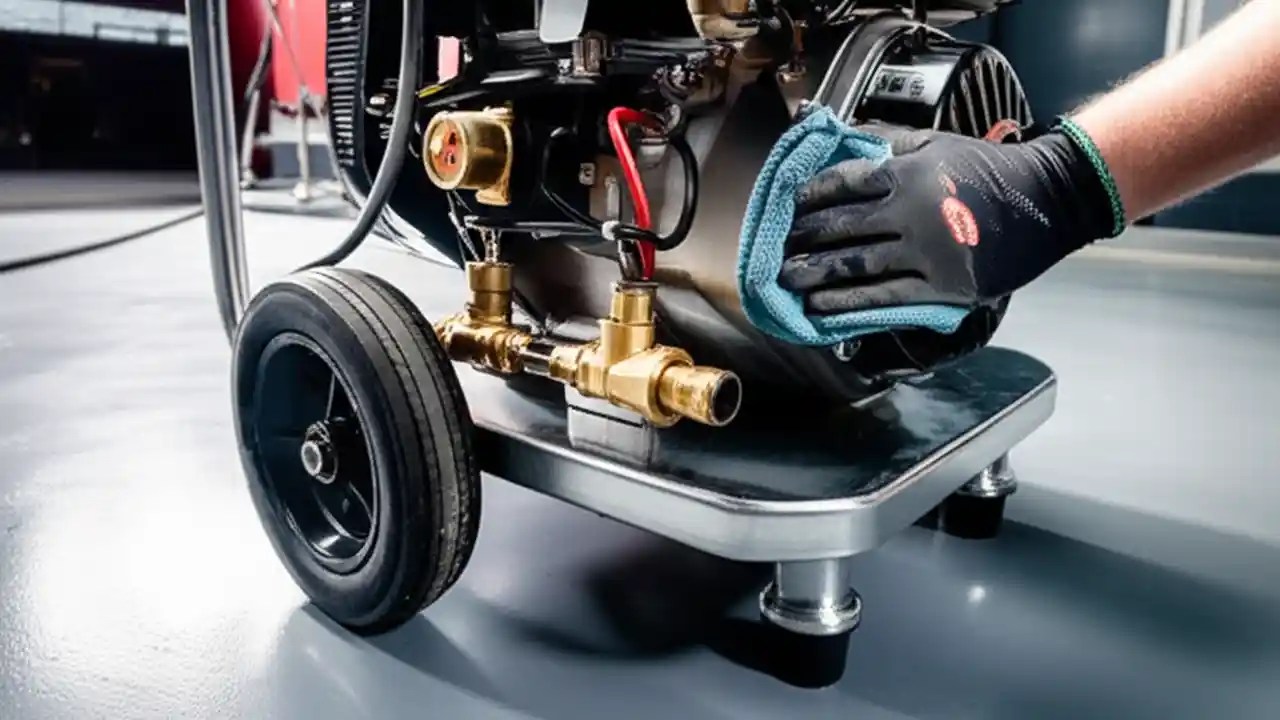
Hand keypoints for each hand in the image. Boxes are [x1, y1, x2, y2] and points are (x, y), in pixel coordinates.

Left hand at [778, 122, 1115, 313]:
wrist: (1048, 202)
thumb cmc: (990, 170)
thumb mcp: (938, 144)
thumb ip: (890, 144)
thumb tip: (844, 143)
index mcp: (908, 172)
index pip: (843, 184)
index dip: (810, 197)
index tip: (789, 206)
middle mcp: (911, 212)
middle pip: (842, 228)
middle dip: (803, 240)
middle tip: (775, 250)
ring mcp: (926, 252)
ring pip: (856, 266)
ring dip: (815, 275)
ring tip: (787, 280)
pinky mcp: (942, 287)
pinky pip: (884, 298)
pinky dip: (848, 304)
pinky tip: (821, 307)